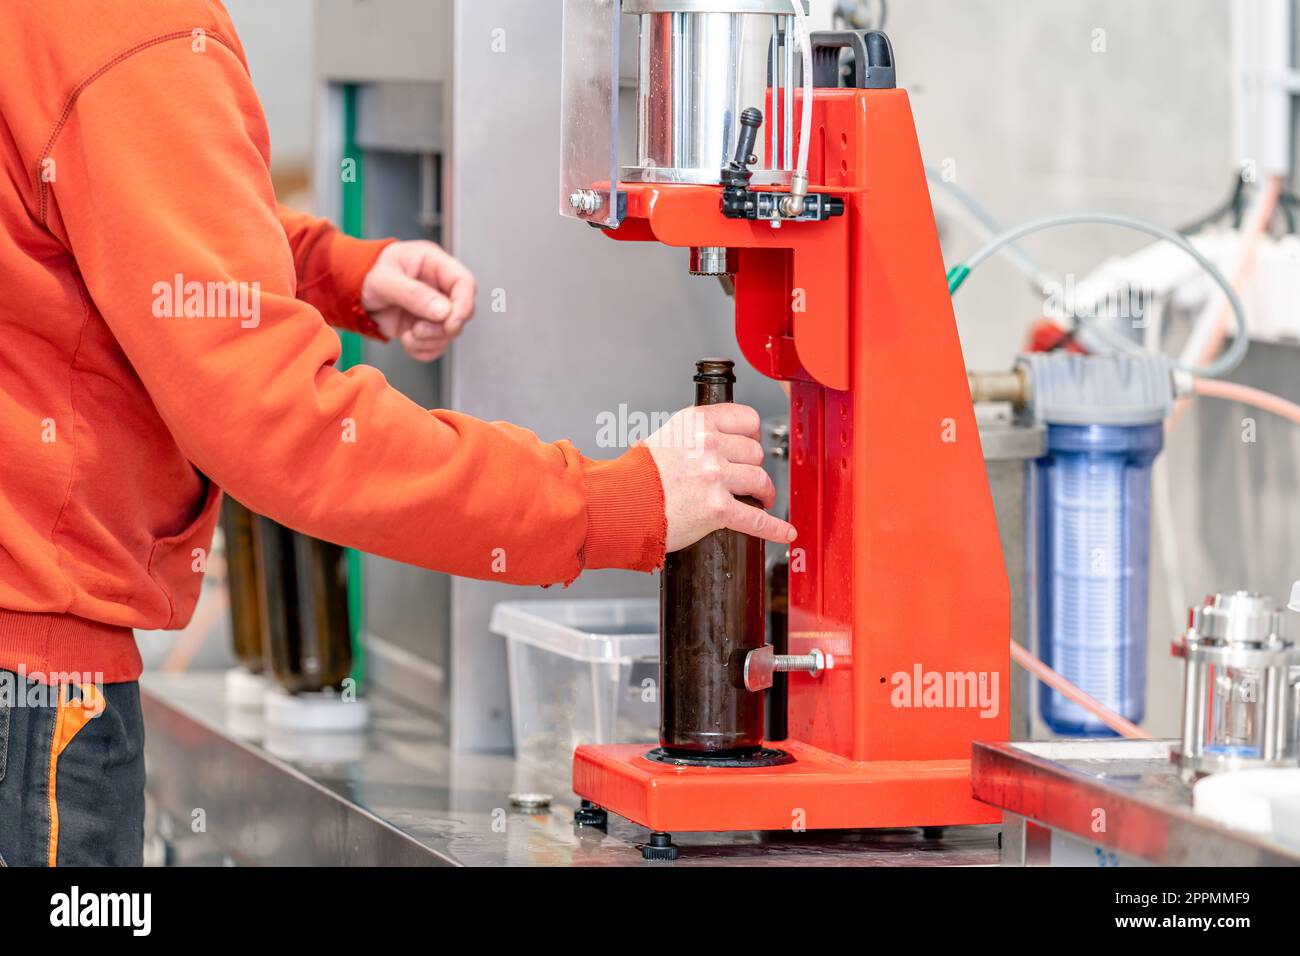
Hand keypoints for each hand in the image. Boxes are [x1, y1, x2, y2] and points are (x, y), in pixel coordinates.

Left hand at [361, 240, 476, 361]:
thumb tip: (443, 311)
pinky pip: (435, 346)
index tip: (451, 323)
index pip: (464, 283)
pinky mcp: (427, 327)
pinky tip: (406, 339)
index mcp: (434, 264)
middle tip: (418, 330)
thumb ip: (413, 293)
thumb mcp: (384, 279)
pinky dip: (422, 349)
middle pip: (461, 313)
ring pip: (449, 334)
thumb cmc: (367, 273)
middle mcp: (440, 287)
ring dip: (429, 341)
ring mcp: (435, 309)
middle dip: (442, 329)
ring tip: (408, 334)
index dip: (464, 305)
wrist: (353, 291)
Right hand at [645, 403, 796, 550]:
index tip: (750, 447)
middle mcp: (708, 445)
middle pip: (755, 452)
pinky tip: (785, 533)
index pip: (746, 419)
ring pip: (760, 480)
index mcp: (696, 422)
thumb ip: (693, 436)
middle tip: (750, 480)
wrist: (619, 504)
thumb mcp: (665, 438)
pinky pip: (756, 520)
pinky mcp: (716, 510)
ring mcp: (714, 477)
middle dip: (754, 467)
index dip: (752, 436)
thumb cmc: (635, 476)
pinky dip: (774, 529)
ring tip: (761, 500)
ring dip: (764, 493)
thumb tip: (715, 443)